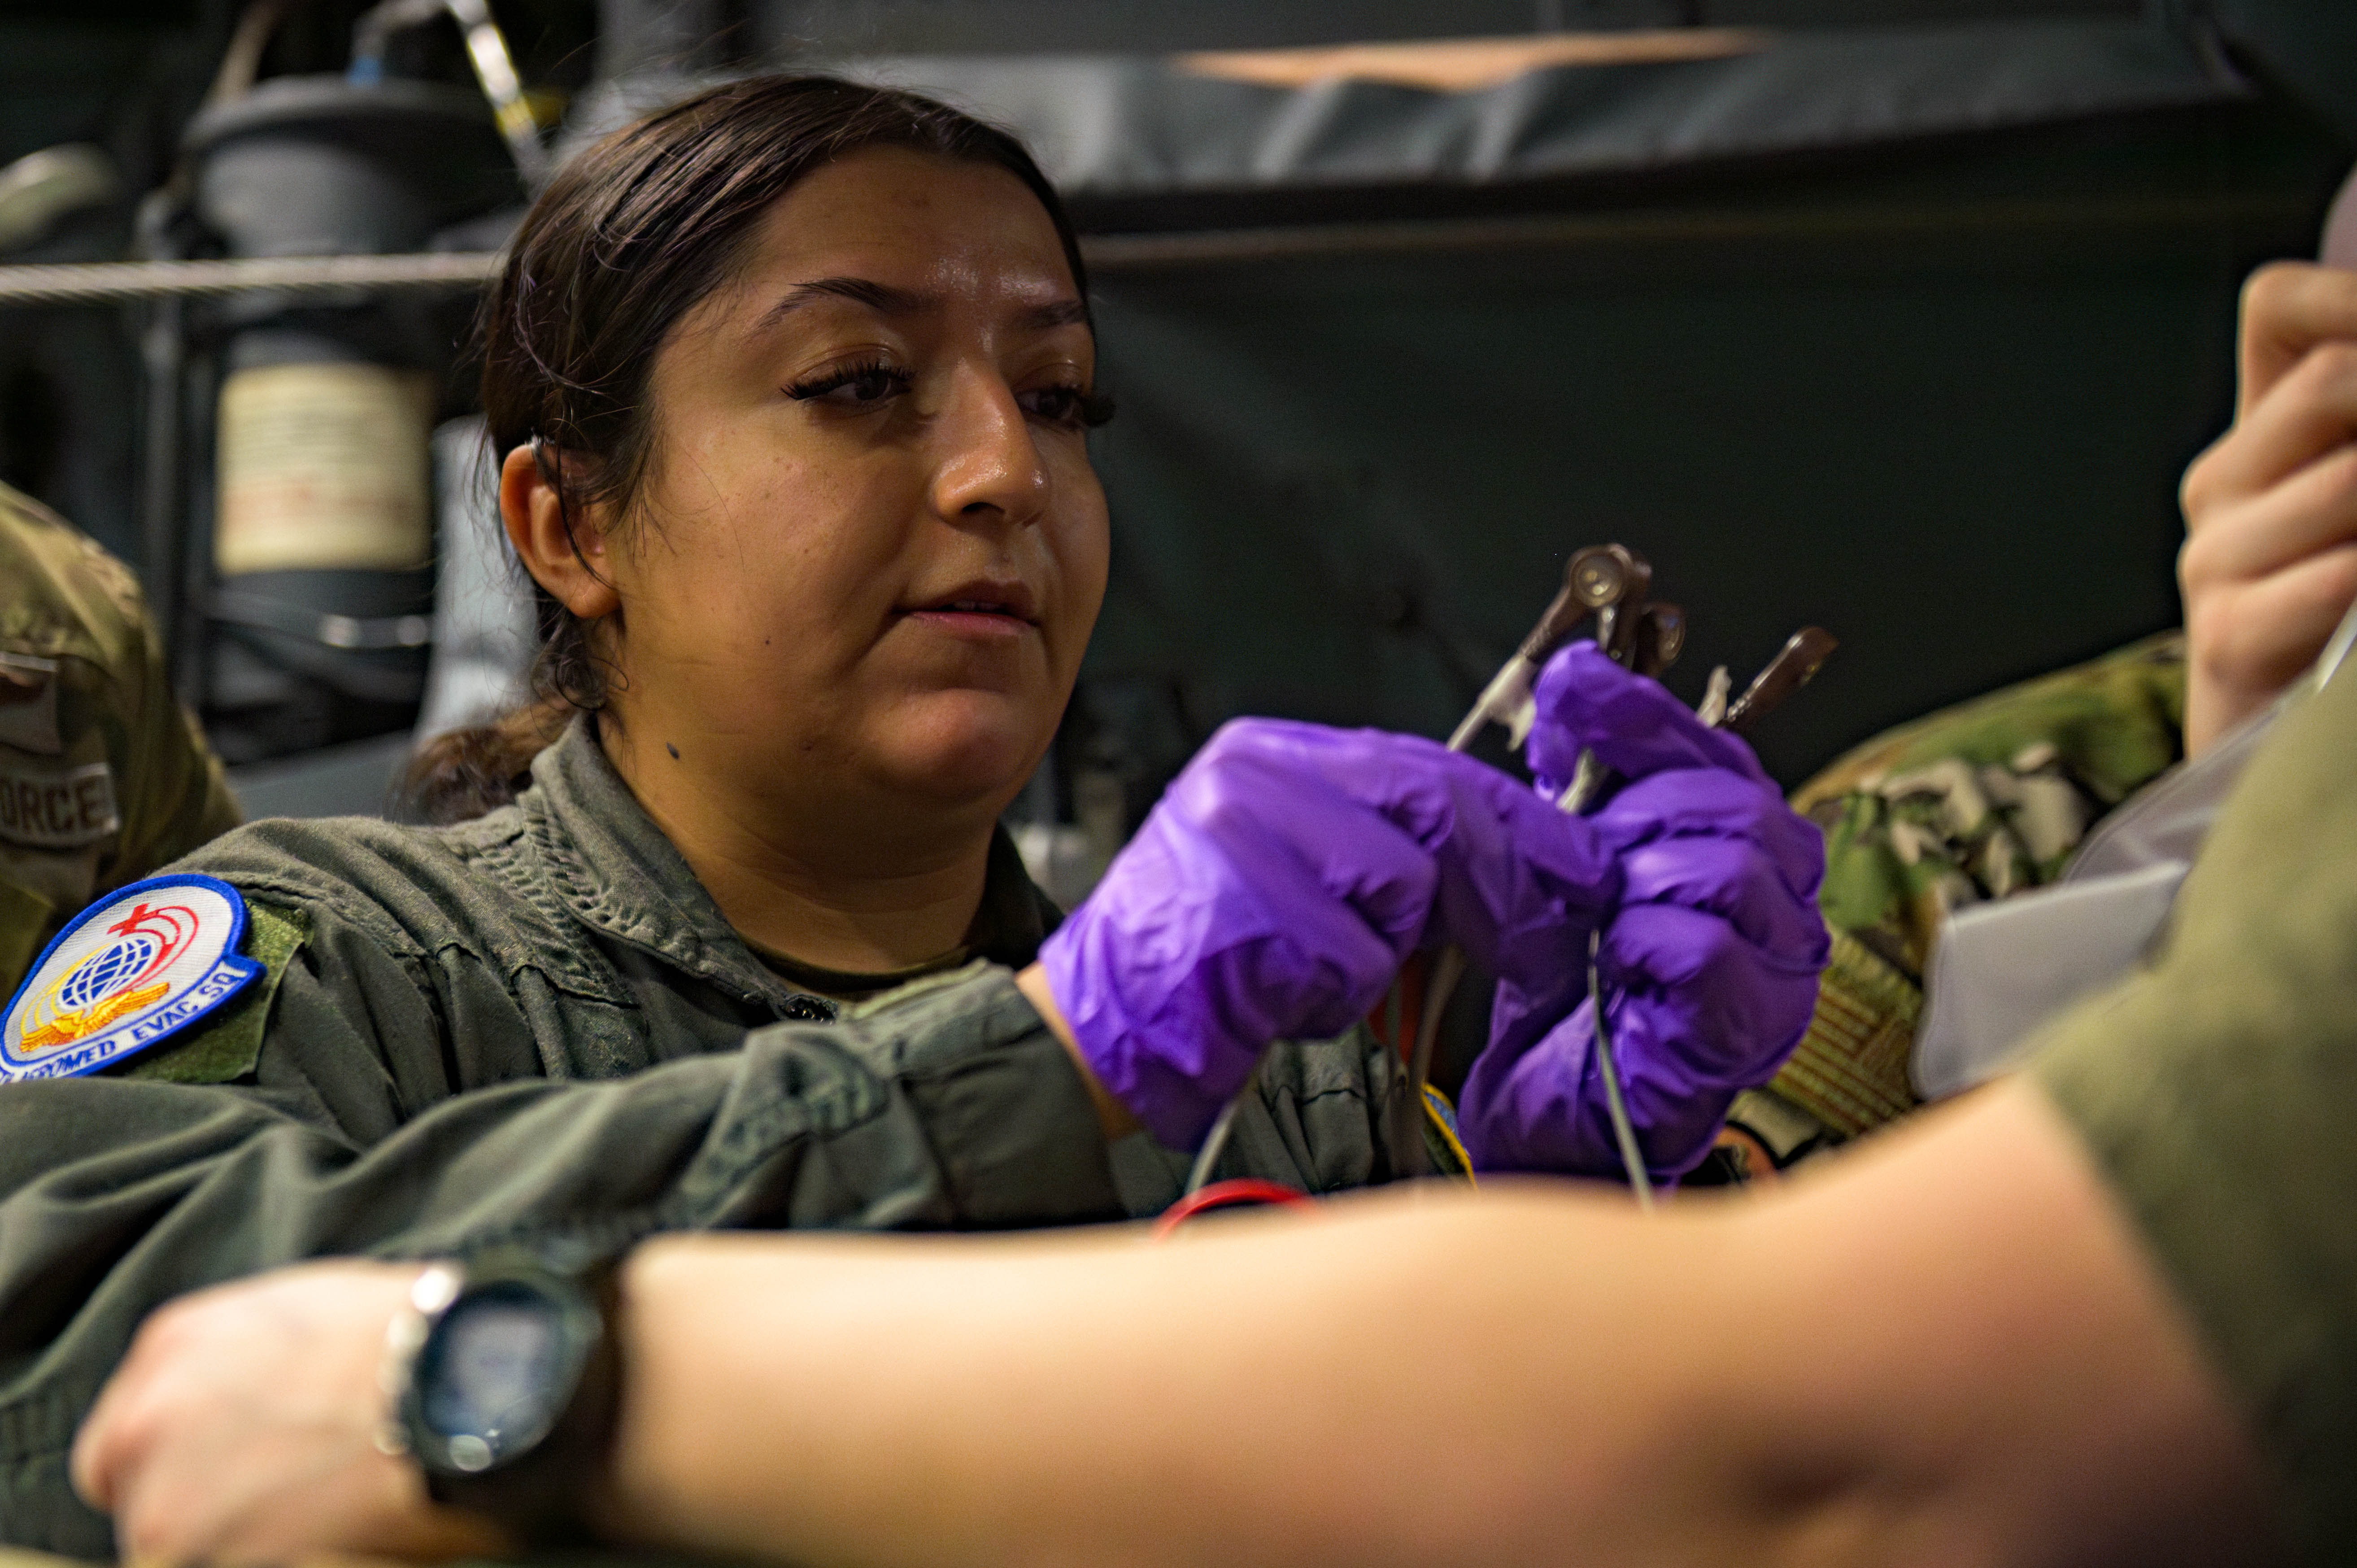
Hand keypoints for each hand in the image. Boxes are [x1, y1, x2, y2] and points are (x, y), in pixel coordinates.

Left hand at [72, 1260, 509, 1566]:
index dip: (180, 1445)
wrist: (460, 1387)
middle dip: (182, 1491)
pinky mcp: (195, 1549)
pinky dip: (249, 1554)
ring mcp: (165, 1488)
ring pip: (162, 1534)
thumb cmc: (411, 1338)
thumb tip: (250, 1386)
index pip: (132, 1419)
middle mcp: (150, 1413)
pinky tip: (309, 1532)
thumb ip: (247, 1345)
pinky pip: (202, 1563)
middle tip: (259, 1495)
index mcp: (175, 1342)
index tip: (224, 1458)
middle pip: (128, 1481)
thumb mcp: (310, 1303)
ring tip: (299, 1514)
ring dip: (217, 1532)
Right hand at [1038, 718, 1623, 1147]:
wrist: (1098, 1028)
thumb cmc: (1206, 962)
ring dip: (1379, 954)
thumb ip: (1384, 843)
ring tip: (1307, 970)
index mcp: (1266, 756)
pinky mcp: (1236, 914)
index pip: (1424, 766)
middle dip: (1499, 882)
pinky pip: (1348, 960)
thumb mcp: (1295, 870)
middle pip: (1429, 810)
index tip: (1573, 867)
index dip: (1513, 823)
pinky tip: (1278, 998)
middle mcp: (1248, 780)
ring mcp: (1238, 840)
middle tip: (1539, 937)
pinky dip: (1332, 997)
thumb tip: (1516, 857)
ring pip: (1397, 889)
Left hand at [1458, 644, 1828, 1180]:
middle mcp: (1779, 902)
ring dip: (1638, 882)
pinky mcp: (1748, 1030)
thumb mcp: (1566, 864)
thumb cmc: (1566, 994)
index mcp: (1739, 849)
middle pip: (1735, 802)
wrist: (1546, 1112)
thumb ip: (1582, 780)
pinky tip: (1611, 963)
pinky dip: (1644, 943)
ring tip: (1594, 920)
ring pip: (1730, 867)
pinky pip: (1707, 947)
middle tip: (1582, 857)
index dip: (1646, 714)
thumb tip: (1573, 680)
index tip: (1573, 691)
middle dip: (1638, 814)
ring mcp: (1777, 969)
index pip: (1718, 751)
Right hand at [2178, 261, 2356, 753]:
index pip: (2281, 309)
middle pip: (2330, 381)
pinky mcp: (2226, 639)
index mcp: (2264, 443)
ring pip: (2348, 480)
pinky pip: (2339, 579)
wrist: (2298, 769)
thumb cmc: (2349, 632)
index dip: (2355, 297)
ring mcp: (2212, 564)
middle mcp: (2222, 490)